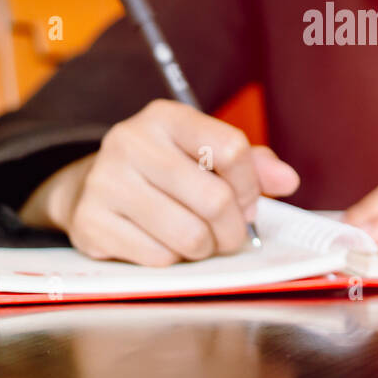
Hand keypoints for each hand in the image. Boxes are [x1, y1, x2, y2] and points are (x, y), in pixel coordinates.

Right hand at [21, 99, 299, 264]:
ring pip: (188, 235)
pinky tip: (164, 244)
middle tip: (229, 235)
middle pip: (214, 199)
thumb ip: (251, 164)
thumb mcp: (203, 154)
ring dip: (204, 248)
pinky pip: (158, 257)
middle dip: (233, 229)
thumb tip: (287, 181)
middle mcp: (130, 141)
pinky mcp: (90, 222)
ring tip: (199, 241)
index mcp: (165, 117)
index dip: (250, 187)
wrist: (90, 188)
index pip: (231, 149)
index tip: (247, 203)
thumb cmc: (163, 173)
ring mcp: (105, 182)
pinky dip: (172, 260)